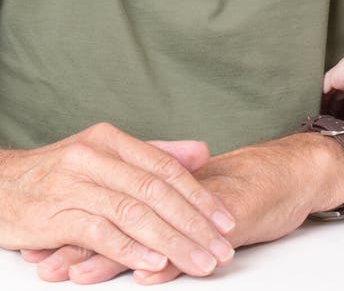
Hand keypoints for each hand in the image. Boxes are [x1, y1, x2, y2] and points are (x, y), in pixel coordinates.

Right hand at [2, 123, 235, 279]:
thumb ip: (153, 154)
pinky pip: (101, 232)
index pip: (166, 169)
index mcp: (113, 141)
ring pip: (135, 213)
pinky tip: (157, 262)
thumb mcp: (105, 155)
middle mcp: (97, 157)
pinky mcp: (56, 214)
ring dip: (173, 241)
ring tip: (201, 261)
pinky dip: (132, 249)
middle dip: (195, 224)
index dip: (200, 196)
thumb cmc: (58, 173)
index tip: (226, 221)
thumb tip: (201, 153)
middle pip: (157, 192)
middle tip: (222, 249)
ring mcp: (76, 185)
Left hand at [24, 131, 343, 284]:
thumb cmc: (248, 189)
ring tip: (79, 275)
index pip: (116, 207)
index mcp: (167, 189)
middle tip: (47, 266)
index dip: (80, 228)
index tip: (44, 248)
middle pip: (124, 216)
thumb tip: (122, 231)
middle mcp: (180, 192)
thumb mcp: (200, 199)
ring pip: (153, 229)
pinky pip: (196, 238)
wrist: (296, 172)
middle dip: (82, 245)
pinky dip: (170, 259)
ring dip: (113, 256)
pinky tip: (147, 274)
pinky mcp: (232, 213)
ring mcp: (205, 202)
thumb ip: (164, 211)